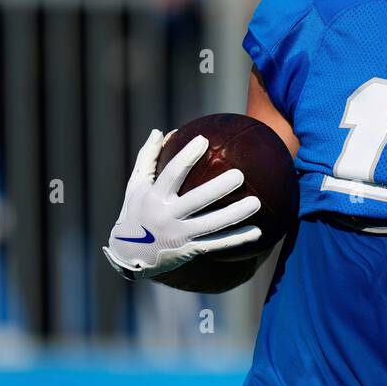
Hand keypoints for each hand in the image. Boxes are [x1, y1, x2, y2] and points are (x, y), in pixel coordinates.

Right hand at [102, 129, 261, 279]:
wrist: (130, 254)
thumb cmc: (136, 212)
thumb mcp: (135, 186)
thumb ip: (148, 158)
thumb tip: (159, 130)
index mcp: (154, 197)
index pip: (172, 174)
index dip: (186, 157)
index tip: (204, 140)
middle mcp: (167, 216)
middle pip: (196, 200)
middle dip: (218, 188)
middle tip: (240, 175)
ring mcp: (179, 235)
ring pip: (211, 224)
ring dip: (235, 214)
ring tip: (256, 203)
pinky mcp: (189, 250)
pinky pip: (217, 244)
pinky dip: (237, 239)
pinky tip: (257, 232)